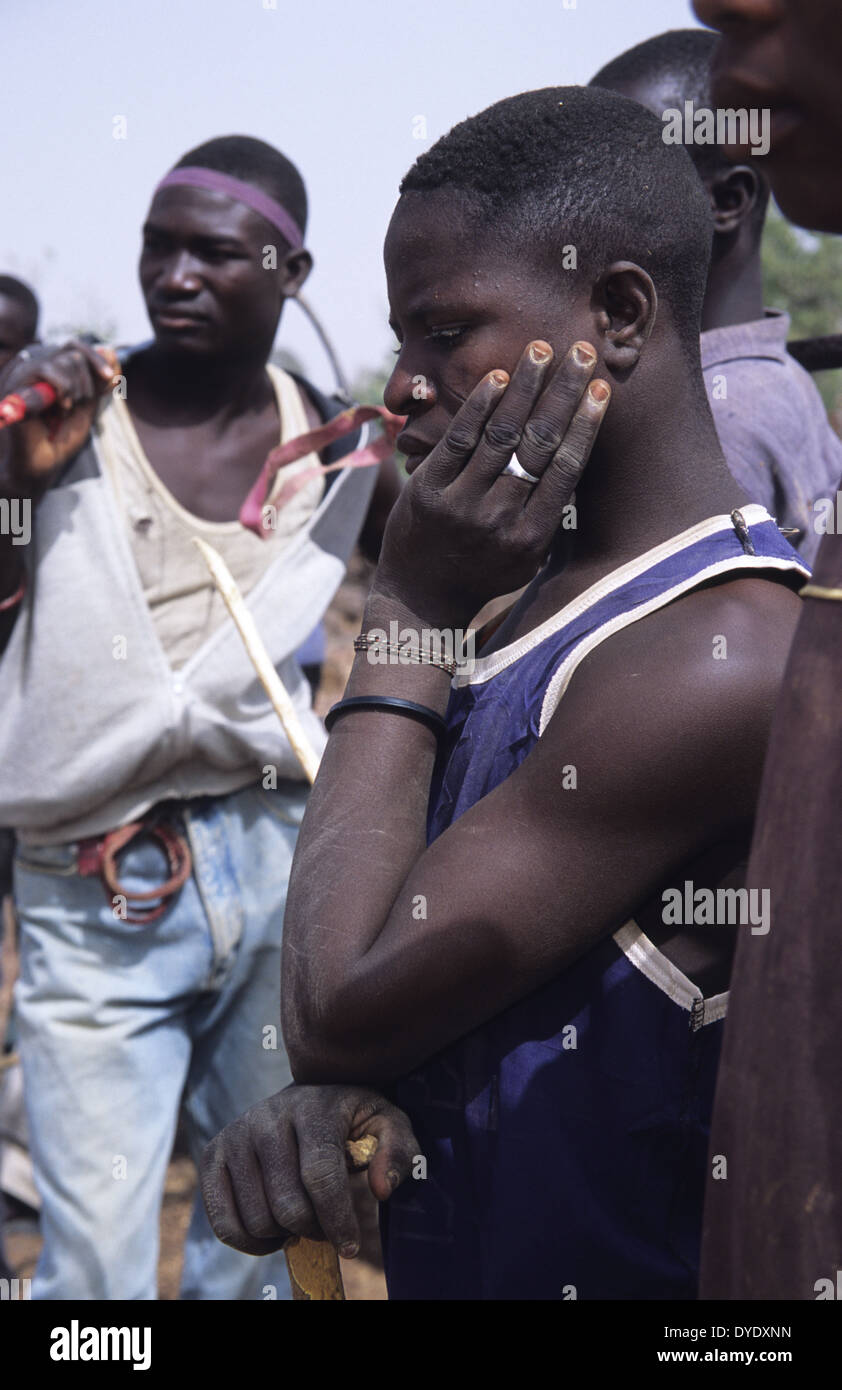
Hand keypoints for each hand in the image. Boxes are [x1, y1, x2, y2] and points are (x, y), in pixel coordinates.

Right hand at [1, 339, 117, 487]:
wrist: (41, 465)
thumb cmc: (60, 438)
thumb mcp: (87, 406)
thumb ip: (98, 382)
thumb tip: (112, 351)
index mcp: (51, 370)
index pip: (76, 348)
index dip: (97, 359)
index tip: (111, 378)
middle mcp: (36, 367)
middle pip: (74, 352)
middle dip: (87, 382)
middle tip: (80, 405)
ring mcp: (25, 373)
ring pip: (64, 359)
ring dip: (77, 389)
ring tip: (67, 410)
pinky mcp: (16, 383)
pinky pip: (46, 369)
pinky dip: (63, 389)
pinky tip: (61, 409)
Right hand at [199, 1083, 420, 1257]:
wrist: (306, 1098)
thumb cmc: (350, 1120)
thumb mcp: (386, 1124)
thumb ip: (399, 1152)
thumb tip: (381, 1189)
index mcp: (313, 1106)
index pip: (320, 1176)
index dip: (337, 1220)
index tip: (351, 1246)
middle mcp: (267, 1116)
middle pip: (288, 1205)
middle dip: (314, 1229)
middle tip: (326, 1225)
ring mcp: (235, 1134)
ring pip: (258, 1220)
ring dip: (285, 1235)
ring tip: (302, 1218)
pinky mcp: (213, 1156)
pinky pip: (223, 1223)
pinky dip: (250, 1243)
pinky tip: (273, 1229)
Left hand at [374, 340, 609, 626]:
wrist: (421, 597)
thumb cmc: (484, 570)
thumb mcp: (527, 556)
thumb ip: (550, 512)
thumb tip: (578, 454)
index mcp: (532, 537)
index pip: (565, 469)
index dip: (584, 425)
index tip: (600, 389)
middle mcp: (499, 520)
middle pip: (538, 444)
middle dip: (562, 393)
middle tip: (582, 351)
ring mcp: (460, 504)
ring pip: (500, 434)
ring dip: (524, 386)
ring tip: (542, 349)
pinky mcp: (427, 490)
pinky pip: (458, 439)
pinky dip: (479, 405)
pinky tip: (498, 376)